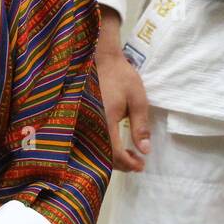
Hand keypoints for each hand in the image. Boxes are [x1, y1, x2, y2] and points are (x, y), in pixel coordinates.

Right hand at [96, 6, 149, 171]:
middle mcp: (89, 125)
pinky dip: (101, 147)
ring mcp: (81, 122)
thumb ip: (140, 126)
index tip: (141, 165)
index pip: (114, 153)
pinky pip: (88, 140)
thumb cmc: (120, 77)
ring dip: (110, 156)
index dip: (129, 163)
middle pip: (101, 155)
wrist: (98, 58)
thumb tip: (144, 150)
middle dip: (120, 163)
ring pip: (93, 150)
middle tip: (137, 162)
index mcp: (105, 122)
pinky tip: (111, 144)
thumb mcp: (138, 100)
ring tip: (127, 153)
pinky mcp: (78, 118)